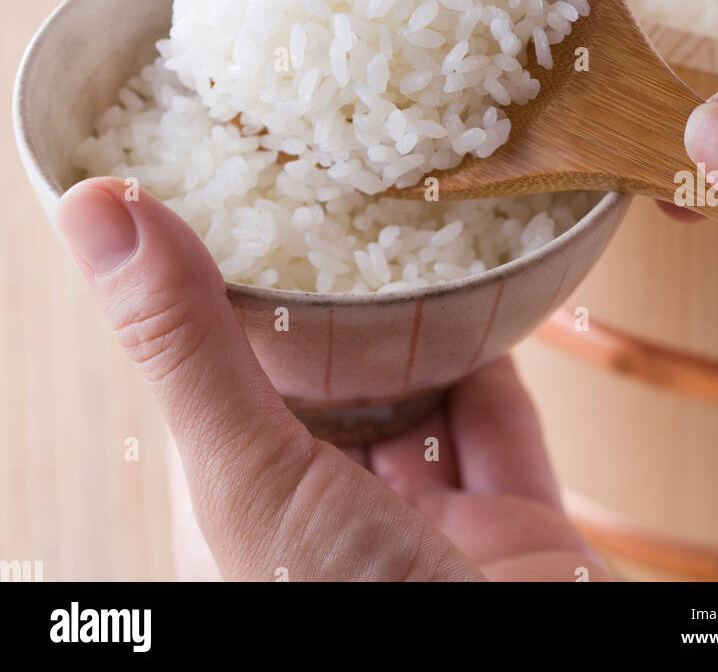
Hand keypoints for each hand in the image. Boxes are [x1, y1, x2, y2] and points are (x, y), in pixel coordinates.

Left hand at [58, 177, 607, 582]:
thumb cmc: (358, 613)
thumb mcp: (250, 477)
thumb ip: (187, 347)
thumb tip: (98, 210)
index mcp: (244, 533)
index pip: (219, 401)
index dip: (221, 314)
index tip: (224, 225)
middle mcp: (331, 535)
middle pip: (325, 400)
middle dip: (330, 315)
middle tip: (320, 206)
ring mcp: (428, 534)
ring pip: (416, 404)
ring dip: (413, 328)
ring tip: (399, 230)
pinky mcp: (517, 531)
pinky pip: (502, 424)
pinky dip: (494, 358)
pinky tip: (481, 291)